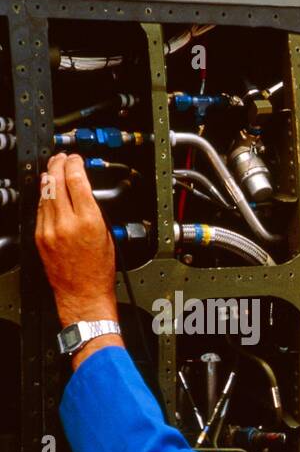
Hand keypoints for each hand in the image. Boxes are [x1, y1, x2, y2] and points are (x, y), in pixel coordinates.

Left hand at [35, 153, 117, 325]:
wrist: (83, 293)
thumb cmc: (99, 271)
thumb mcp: (107, 236)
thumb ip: (93, 212)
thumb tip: (84, 193)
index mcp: (89, 221)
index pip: (76, 181)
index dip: (74, 164)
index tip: (76, 159)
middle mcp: (67, 223)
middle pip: (56, 182)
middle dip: (59, 165)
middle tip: (62, 158)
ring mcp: (49, 229)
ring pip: (45, 193)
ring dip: (49, 178)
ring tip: (54, 169)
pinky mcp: (40, 236)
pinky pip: (41, 209)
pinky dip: (45, 197)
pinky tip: (49, 192)